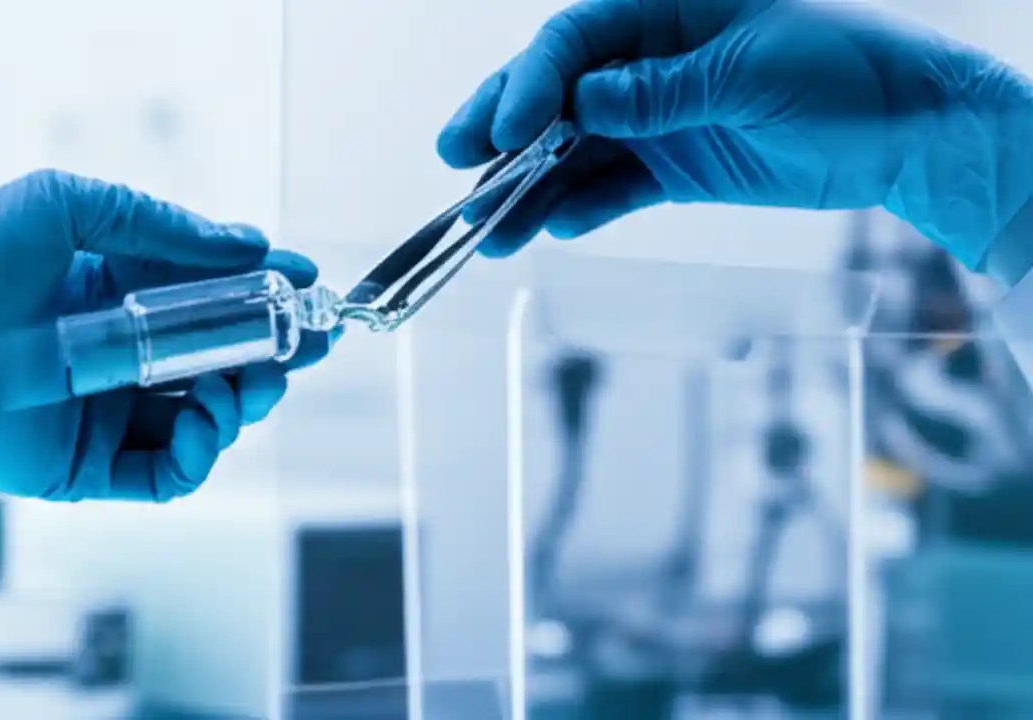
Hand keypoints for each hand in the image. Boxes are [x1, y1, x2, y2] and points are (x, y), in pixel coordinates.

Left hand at [0, 170, 328, 500]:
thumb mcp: (71, 207)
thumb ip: (165, 227)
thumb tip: (252, 245)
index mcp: (114, 293)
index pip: (210, 297)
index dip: (264, 293)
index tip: (309, 284)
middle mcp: (117, 355)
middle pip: (221, 364)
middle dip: (272, 356)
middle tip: (304, 349)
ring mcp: (106, 414)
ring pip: (206, 422)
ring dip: (242, 405)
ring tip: (242, 388)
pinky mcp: (87, 468)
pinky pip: (165, 474)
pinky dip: (199, 457)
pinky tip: (202, 427)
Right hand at [438, 0, 1032, 281]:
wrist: (907, 133)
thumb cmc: (844, 72)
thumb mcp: (751, 71)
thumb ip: (663, 90)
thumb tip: (581, 104)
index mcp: (664, 12)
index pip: (574, 41)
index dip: (530, 82)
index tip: (502, 130)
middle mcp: (648, 63)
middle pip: (554, 92)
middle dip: (500, 128)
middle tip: (456, 164)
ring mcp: (657, 118)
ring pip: (573, 150)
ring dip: (529, 186)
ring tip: (490, 229)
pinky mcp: (673, 168)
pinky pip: (611, 188)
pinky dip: (582, 207)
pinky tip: (552, 227)